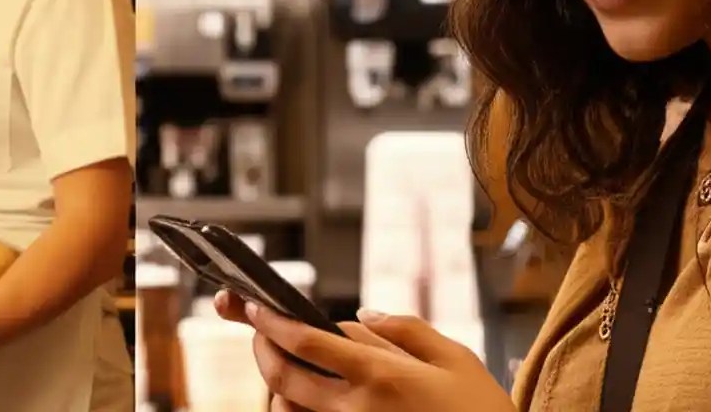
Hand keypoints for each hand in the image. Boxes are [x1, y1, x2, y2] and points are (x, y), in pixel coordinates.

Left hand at [214, 291, 513, 411]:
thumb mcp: (456, 359)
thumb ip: (407, 330)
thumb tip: (363, 315)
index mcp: (381, 375)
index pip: (306, 341)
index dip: (271, 322)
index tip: (254, 308)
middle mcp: (357, 409)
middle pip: (283, 378)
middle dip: (261, 350)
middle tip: (260, 333)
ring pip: (288, 411)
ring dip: (277, 387)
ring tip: (286, 366)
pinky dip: (297, 410)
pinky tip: (305, 398)